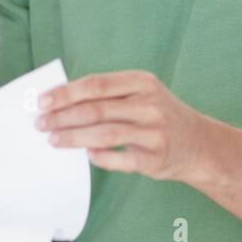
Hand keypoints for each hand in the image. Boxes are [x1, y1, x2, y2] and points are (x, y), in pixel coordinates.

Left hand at [34, 70, 218, 183]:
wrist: (200, 144)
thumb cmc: (160, 116)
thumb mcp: (142, 94)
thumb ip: (109, 94)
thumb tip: (62, 101)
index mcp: (143, 82)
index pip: (96, 84)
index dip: (66, 93)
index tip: (42, 101)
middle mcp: (150, 104)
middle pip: (96, 109)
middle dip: (62, 117)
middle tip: (41, 124)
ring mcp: (154, 132)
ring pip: (103, 134)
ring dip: (73, 137)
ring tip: (53, 140)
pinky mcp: (155, 158)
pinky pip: (120, 159)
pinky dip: (100, 158)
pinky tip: (86, 155)